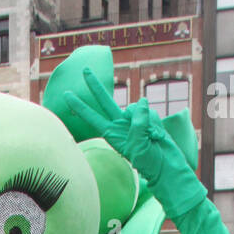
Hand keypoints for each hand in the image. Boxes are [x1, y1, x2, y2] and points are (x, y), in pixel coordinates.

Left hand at [64, 69, 205, 213]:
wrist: (166, 164)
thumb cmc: (149, 162)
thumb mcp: (138, 146)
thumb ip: (137, 123)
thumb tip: (141, 101)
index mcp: (112, 134)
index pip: (92, 117)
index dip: (80, 106)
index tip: (67, 94)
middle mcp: (120, 124)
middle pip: (105, 101)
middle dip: (95, 85)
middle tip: (84, 69)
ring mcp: (133, 120)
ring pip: (134, 107)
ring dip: (145, 121)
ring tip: (151, 138)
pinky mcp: (147, 117)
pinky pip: (150, 111)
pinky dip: (155, 122)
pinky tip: (157, 134)